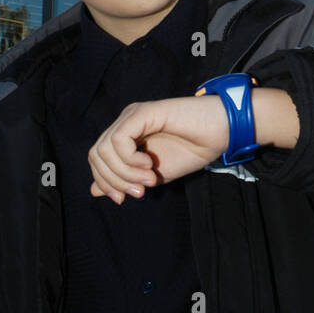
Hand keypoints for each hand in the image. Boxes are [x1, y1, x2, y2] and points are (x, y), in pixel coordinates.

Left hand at [87, 95, 229, 203]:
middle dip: (114, 181)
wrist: (219, 134)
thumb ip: (124, 181)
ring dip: (125, 173)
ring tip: (149, 179)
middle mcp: (124, 123)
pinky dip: (129, 160)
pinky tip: (149, 165)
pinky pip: (119, 139)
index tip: (123, 199)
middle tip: (141, 191)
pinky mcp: (143, 112)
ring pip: (104, 149)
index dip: (105, 183)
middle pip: (96, 155)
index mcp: (125, 136)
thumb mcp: (151, 176)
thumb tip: (94, 191)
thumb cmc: (191, 150)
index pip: (96, 160)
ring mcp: (132, 115)